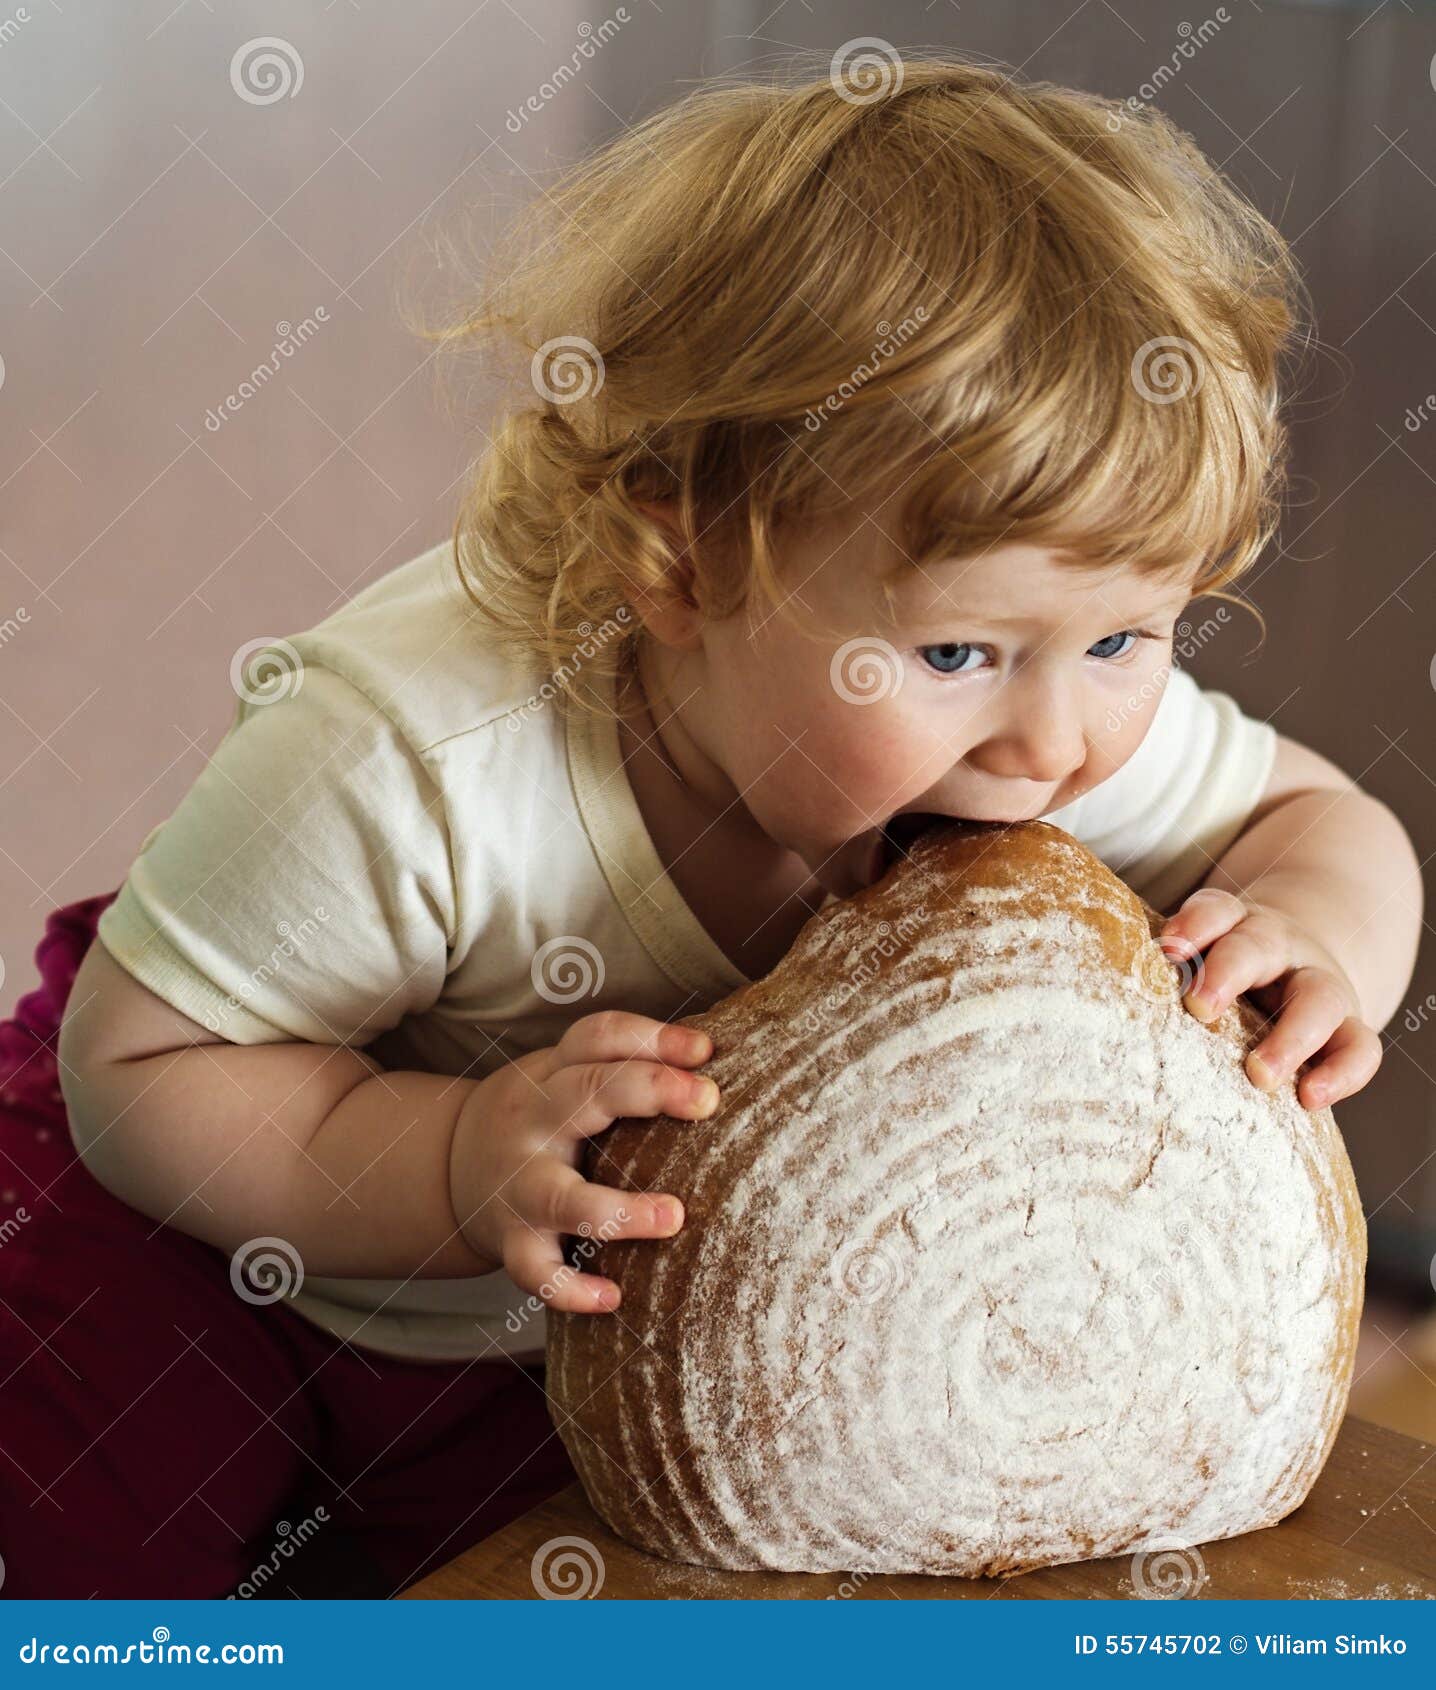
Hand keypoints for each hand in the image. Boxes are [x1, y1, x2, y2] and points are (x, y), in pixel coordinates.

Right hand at [448, 1010, 719, 1312]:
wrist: (446, 1166)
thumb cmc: (543, 1118)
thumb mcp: (565, 1075)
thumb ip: (626, 1067)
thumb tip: (719, 1060)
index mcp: (554, 1073)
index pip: (599, 1038)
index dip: (653, 1037)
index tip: (707, 1051)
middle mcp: (535, 1122)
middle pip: (587, 1092)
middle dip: (649, 1090)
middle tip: (707, 1100)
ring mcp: (520, 1185)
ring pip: (563, 1197)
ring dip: (619, 1209)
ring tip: (675, 1217)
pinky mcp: (511, 1241)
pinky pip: (536, 1270)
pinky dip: (570, 1288)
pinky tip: (614, 1297)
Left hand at [1157, 888, 1380, 1110]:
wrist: (1295, 964)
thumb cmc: (1222, 974)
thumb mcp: (1198, 958)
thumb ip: (1166, 976)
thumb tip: (1107, 1018)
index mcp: (1234, 925)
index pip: (1217, 910)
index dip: (1195, 924)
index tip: (1169, 947)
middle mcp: (1279, 947)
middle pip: (1259, 947)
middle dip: (1229, 973)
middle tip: (1199, 1008)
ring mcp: (1320, 985)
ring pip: (1318, 999)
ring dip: (1289, 1037)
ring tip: (1259, 1075)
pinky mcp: (1349, 1026)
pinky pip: (1360, 1047)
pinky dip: (1342, 1073)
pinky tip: (1310, 1099)